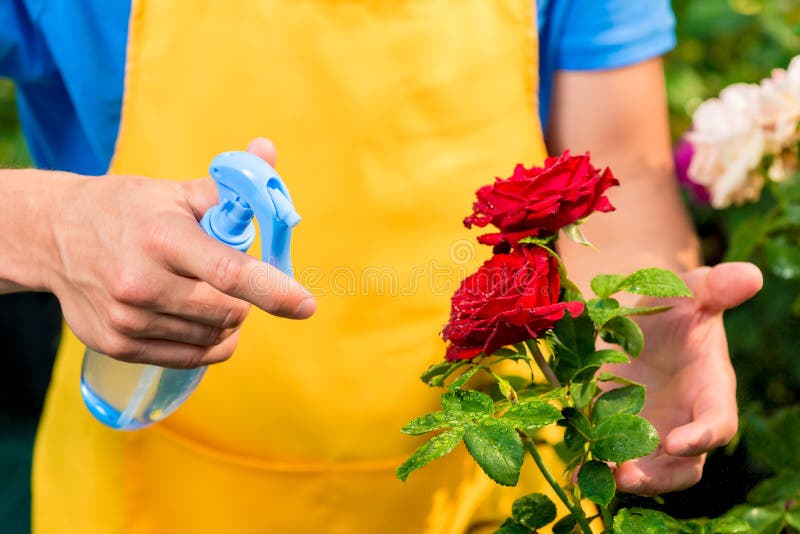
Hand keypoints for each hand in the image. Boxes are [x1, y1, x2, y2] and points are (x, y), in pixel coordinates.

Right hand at [46, 138, 315, 367]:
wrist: (53, 236)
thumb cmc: (128, 210)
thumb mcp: (174, 192)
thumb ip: (228, 186)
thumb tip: (267, 152)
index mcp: (161, 237)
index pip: (227, 272)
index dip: (273, 290)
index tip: (304, 304)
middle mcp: (141, 283)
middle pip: (228, 312)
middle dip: (246, 299)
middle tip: (228, 278)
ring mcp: (127, 319)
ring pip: (213, 338)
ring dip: (226, 320)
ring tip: (203, 291)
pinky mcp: (119, 345)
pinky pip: (191, 358)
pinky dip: (209, 342)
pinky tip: (197, 318)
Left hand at [604, 262, 761, 494]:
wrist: (638, 318)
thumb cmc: (674, 307)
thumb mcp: (691, 291)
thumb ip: (716, 288)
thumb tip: (751, 274)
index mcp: (711, 390)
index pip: (718, 422)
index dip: (702, 436)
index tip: (679, 442)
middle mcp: (685, 420)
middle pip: (684, 466)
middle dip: (660, 476)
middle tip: (629, 476)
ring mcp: (653, 432)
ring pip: (649, 471)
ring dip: (626, 478)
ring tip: (599, 477)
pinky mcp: (620, 433)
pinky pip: (612, 459)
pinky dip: (594, 469)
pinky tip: (574, 473)